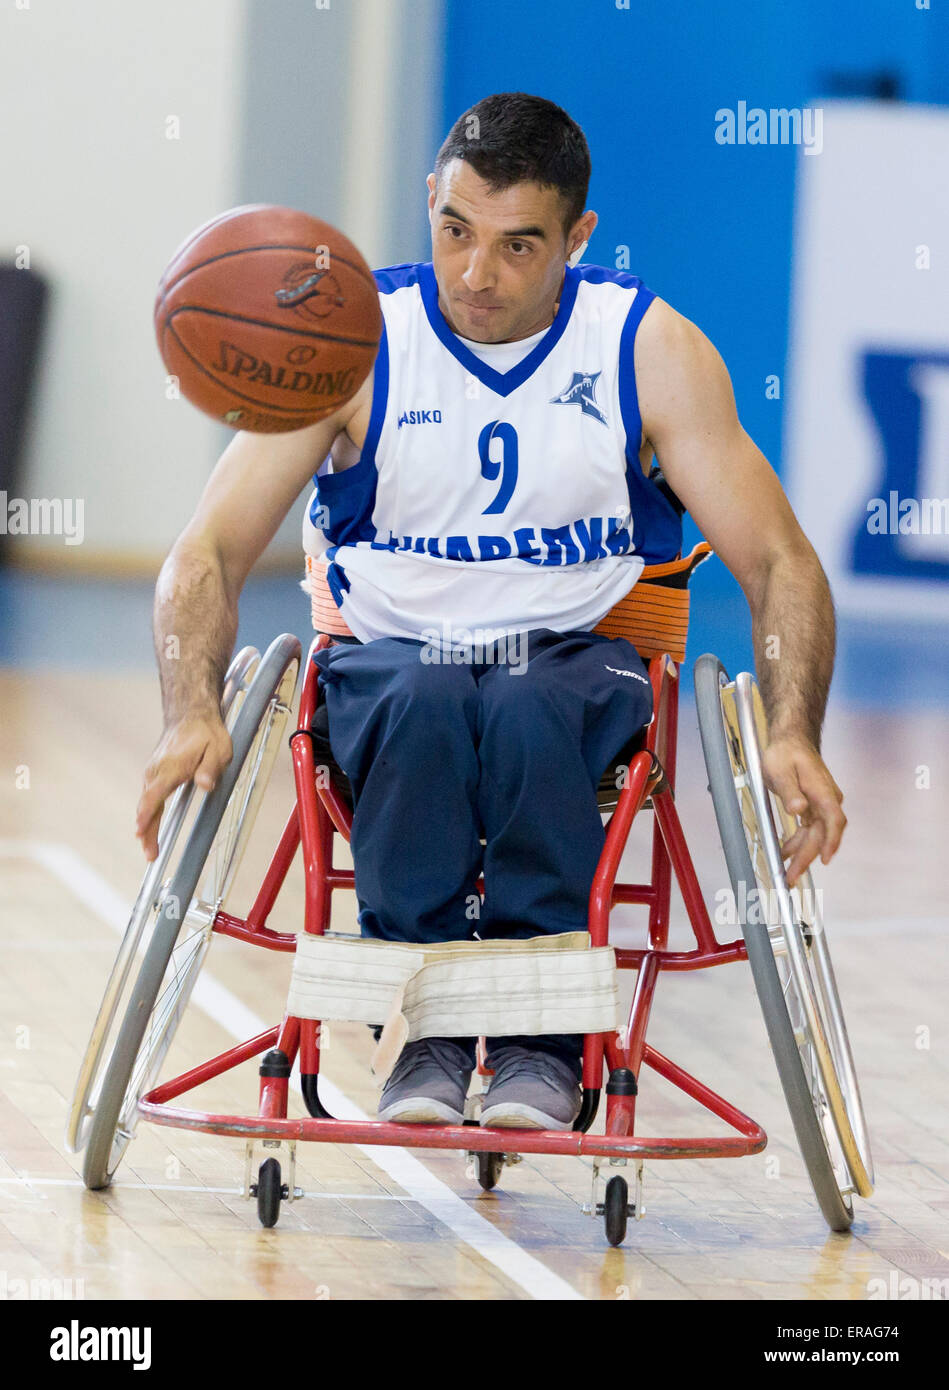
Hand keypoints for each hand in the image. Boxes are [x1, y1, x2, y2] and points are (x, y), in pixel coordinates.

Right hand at [135, 712, 232, 861]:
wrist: (190, 715)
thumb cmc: (206, 733)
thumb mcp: (218, 749)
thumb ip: (211, 768)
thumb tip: (206, 785)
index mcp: (171, 767)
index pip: (154, 795)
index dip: (146, 815)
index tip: (140, 832)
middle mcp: (157, 771)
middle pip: (147, 805)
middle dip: (146, 831)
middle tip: (151, 855)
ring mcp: (153, 772)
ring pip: (146, 803)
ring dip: (146, 826)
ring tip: (150, 850)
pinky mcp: (154, 774)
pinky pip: (149, 797)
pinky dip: (148, 815)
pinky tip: (151, 830)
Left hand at [760, 736, 845, 886]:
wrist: (791, 740)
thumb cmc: (786, 752)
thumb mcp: (780, 770)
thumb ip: (789, 791)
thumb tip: (798, 810)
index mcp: (822, 791)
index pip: (834, 820)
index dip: (831, 841)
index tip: (825, 859)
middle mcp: (826, 800)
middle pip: (822, 834)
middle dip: (808, 858)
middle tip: (791, 877)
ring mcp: (821, 805)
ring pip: (815, 835)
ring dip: (802, 854)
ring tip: (787, 873)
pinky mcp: (813, 808)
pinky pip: (808, 830)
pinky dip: (798, 842)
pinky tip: (785, 852)